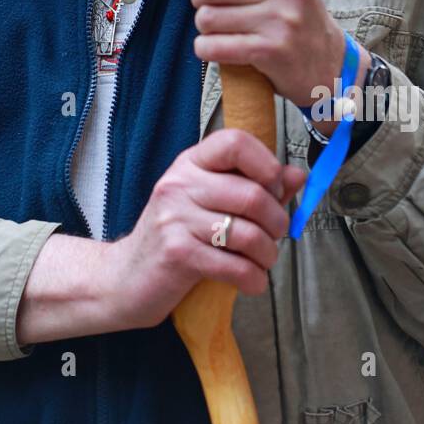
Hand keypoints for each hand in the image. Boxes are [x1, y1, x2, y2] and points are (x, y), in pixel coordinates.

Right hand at [105, 130, 305, 328]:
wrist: (125, 278)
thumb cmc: (175, 238)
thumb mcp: (210, 204)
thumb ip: (256, 187)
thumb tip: (298, 175)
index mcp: (190, 164)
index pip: (234, 142)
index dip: (267, 164)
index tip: (275, 189)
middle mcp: (180, 184)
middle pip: (252, 194)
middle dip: (277, 222)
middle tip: (274, 236)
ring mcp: (175, 218)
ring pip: (248, 234)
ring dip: (268, 255)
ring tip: (262, 261)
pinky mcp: (177, 254)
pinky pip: (234, 266)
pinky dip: (254, 279)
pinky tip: (250, 281)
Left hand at [167, 0, 368, 117]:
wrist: (322, 57)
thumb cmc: (283, 5)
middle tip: (222, 4)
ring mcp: (283, 17)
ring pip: (206, 17)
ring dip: (207, 25)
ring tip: (229, 25)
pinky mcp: (273, 50)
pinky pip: (213, 46)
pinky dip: (208, 48)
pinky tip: (226, 45)